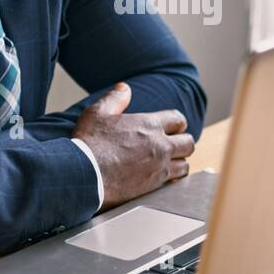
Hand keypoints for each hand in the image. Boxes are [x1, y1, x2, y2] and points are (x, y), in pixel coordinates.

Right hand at [72, 82, 194, 209]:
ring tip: (170, 162)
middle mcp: (160, 145)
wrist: (84, 174)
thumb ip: (115, 98)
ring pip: (185, 164)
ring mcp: (159, 166)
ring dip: (179, 161)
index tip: (171, 127)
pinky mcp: (154, 185)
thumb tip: (124, 88)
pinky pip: (175, 181)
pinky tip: (162, 176)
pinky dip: (172, 178)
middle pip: (188, 142)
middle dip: (182, 142)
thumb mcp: (98, 112)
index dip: (177, 123)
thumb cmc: (90, 143)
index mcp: (150, 124)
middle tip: (173, 145)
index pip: (178, 119)